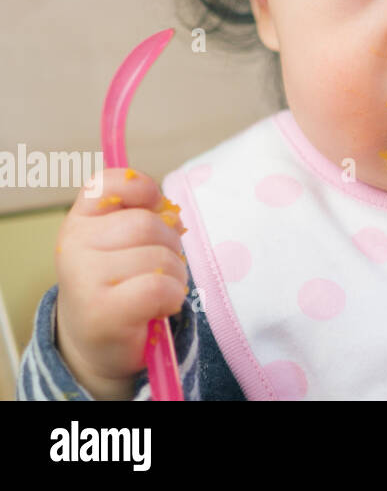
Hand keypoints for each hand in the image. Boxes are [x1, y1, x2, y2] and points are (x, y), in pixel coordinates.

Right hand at [54, 168, 188, 399]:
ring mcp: (84, 279)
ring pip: (159, 256)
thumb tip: (172, 213)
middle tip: (159, 266)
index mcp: (80, 220)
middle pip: (148, 224)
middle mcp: (74, 245)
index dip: (144, 190)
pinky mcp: (102, 311)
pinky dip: (172, 297)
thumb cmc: (120, 283)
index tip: (153, 208)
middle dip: (170, 244)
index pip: (110, 182)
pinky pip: (160, 287)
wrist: (97, 343)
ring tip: (157, 290)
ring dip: (175, 275)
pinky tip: (158, 306)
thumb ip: (143, 215)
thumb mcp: (124, 243)